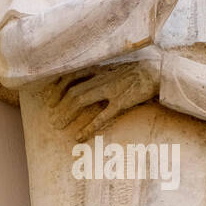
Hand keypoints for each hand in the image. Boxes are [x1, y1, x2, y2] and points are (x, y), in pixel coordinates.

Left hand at [46, 55, 161, 137]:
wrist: (158, 71)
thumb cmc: (138, 71)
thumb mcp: (115, 69)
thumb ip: (101, 75)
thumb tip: (89, 82)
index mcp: (99, 70)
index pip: (70, 76)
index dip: (56, 87)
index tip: (48, 98)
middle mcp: (101, 78)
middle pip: (72, 91)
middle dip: (58, 105)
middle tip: (51, 118)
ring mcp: (111, 90)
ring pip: (81, 100)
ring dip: (67, 114)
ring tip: (58, 126)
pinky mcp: (122, 101)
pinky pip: (102, 115)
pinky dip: (89, 126)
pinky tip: (79, 136)